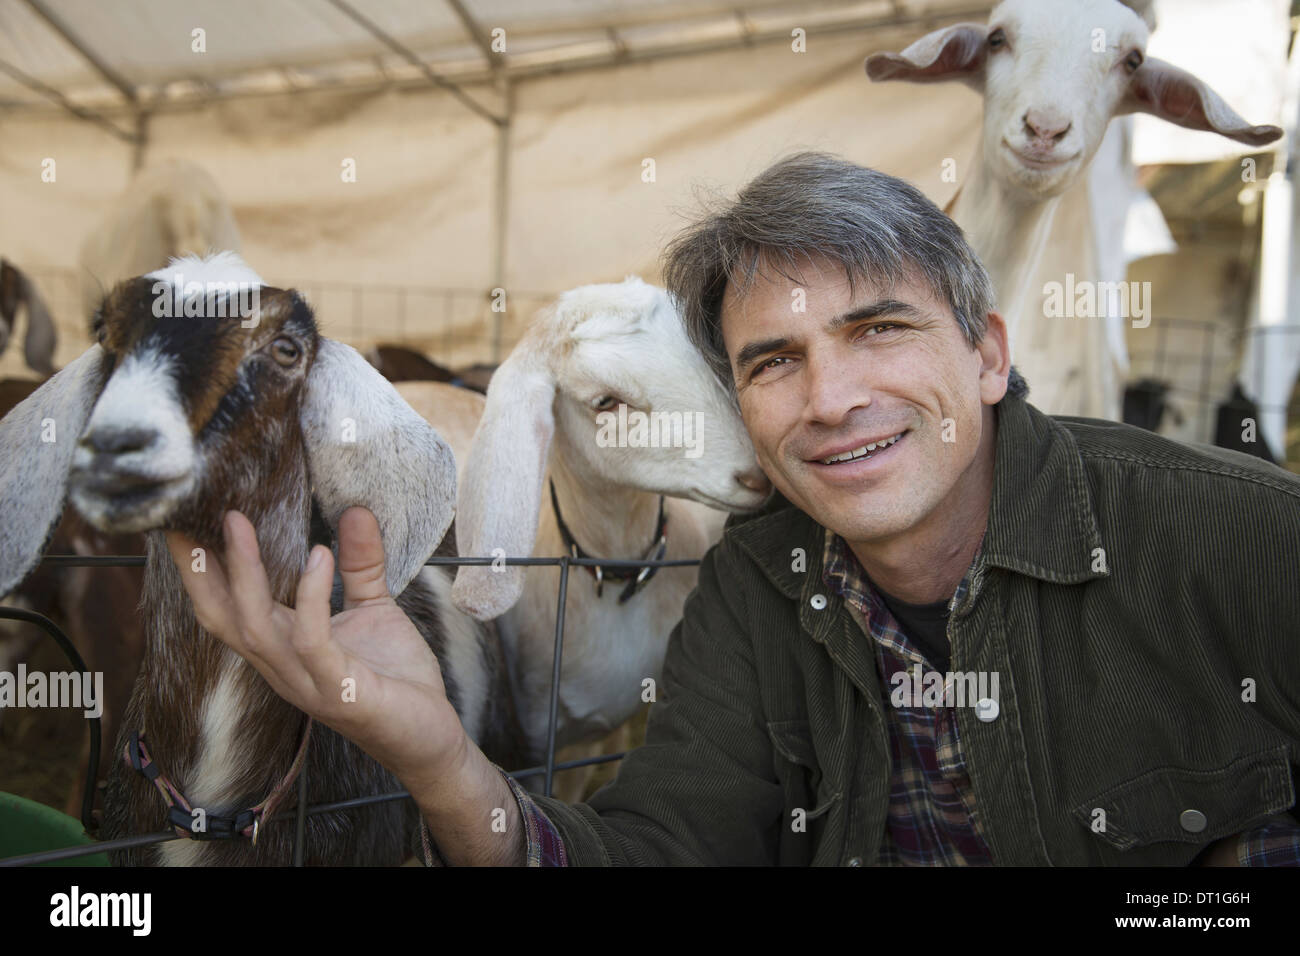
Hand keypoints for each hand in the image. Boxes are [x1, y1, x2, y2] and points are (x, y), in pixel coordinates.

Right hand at [163, 506, 468, 790]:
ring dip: (243, 575)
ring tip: (238, 523)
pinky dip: (312, 597)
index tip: (182, 515)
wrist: (429, 735)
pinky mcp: (339, 691)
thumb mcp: (373, 607)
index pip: (224, 606)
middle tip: (186, 512)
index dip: (197, 566)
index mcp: (281, 645)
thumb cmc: (395, 676)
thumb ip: (359, 562)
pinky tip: (320, 557)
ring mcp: (306, 681)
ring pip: (254, 628)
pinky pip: (312, 641)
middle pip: (219, 617)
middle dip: (196, 567)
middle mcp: (281, 666)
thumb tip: (355, 508)